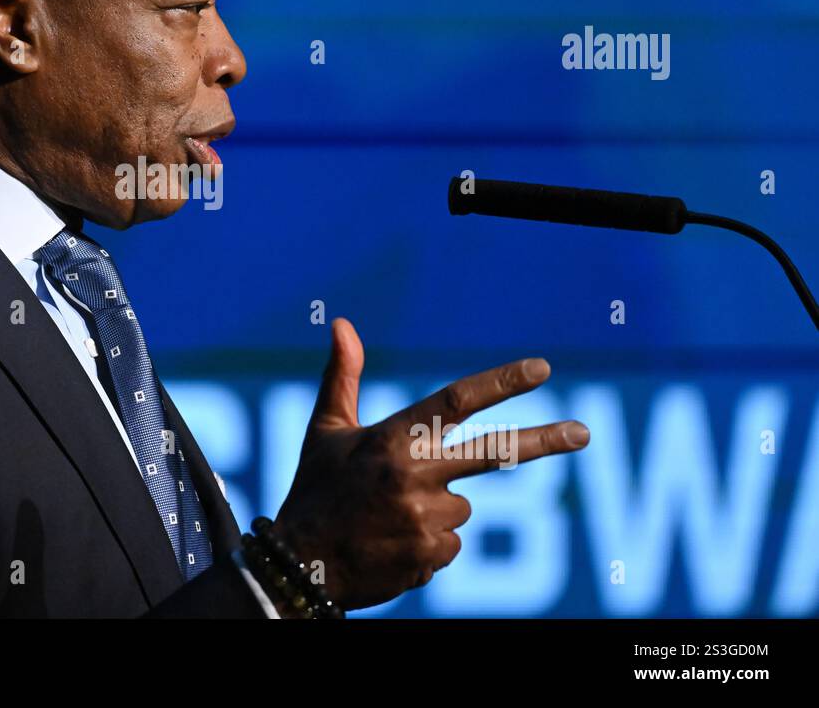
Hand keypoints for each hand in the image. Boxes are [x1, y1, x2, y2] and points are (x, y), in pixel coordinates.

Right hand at [270, 317, 589, 610]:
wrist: (301, 562)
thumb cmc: (315, 488)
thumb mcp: (325, 430)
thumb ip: (343, 376)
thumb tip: (342, 322)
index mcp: (391, 437)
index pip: (456, 401)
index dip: (501, 383)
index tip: (541, 369)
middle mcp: (412, 474)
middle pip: (495, 452)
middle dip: (545, 440)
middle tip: (583, 433)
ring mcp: (425, 518)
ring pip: (461, 506)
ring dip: (436, 508)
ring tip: (389, 516)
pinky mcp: (431, 555)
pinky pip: (451, 542)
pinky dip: (429, 541)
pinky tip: (393, 542)